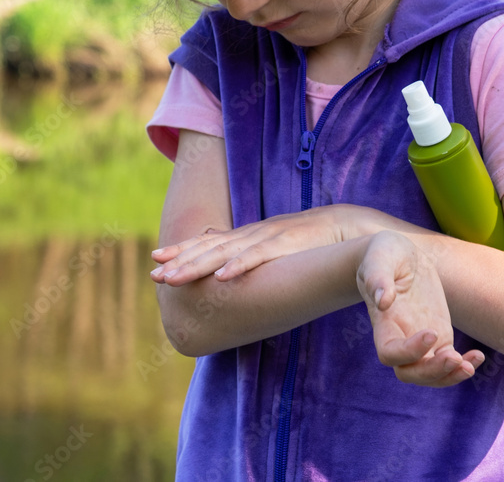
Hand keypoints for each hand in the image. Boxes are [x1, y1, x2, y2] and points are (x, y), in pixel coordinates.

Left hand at [150, 205, 363, 285]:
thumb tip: (224, 263)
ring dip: (197, 265)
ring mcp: (268, 238)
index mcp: (249, 236)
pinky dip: (238, 266)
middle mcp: (253, 234)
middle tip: (155, 275)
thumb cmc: (312, 241)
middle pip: (209, 248)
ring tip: (172, 278)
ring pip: (225, 252)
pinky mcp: (287, 245)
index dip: (182, 251)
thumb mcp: (275, 245)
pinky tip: (220, 278)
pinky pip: (259, 257)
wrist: (349, 226)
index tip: (155, 261)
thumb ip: (251, 252)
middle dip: (180, 261)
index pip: (208, 242)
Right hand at [358, 231, 484, 386]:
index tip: (430, 332)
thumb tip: (383, 301)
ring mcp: (420, 339)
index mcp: (383, 322)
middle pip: (409, 372)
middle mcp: (399, 337)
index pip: (389, 353)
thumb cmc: (383, 253)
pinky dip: (463, 365)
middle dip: (432, 372)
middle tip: (456, 358)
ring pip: (431, 374)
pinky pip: (449, 361)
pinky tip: (478, 356)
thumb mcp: (378, 257)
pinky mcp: (438, 336)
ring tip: (471, 364)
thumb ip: (377, 277)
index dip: (409, 352)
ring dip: (450, 375)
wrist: (397, 255)